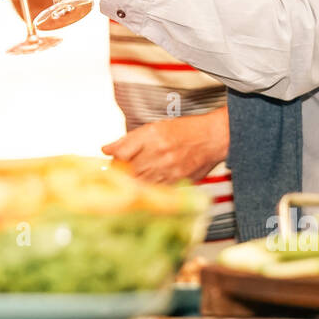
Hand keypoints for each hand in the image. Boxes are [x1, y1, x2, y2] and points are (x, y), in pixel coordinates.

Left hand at [101, 109, 228, 184]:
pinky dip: (147, 191)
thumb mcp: (154, 127)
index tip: (108, 165)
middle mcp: (159, 151)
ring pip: (140, 183)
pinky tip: (144, 189)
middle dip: (119, 176)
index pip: (121, 153)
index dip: (112, 162)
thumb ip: (128, 140)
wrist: (212, 138)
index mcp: (151, 135)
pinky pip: (155, 190)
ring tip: (129, 183)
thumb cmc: (184, 131)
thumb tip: (106, 149)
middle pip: (129, 170)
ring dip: (131, 185)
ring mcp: (169, 168)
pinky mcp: (177, 181)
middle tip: (115, 177)